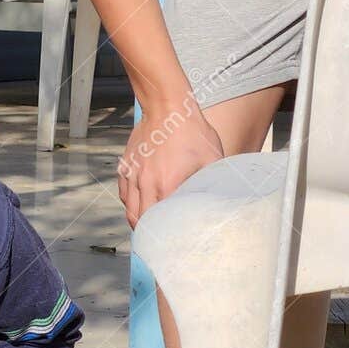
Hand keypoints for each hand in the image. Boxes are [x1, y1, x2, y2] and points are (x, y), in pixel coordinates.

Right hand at [118, 95, 225, 228]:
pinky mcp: (126, 164)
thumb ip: (214, 181)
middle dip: (148, 233)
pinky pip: (124, 192)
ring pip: (129, 208)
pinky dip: (131, 202)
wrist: (167, 106)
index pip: (158, 223)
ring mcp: (132, 173)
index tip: (171, 242)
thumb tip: (224, 197)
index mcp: (166, 185)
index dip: (162, 236)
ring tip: (150, 225)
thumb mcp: (212, 157)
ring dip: (138, 219)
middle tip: (159, 239)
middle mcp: (144, 183)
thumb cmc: (191, 130)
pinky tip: (141, 202)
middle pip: (138, 220)